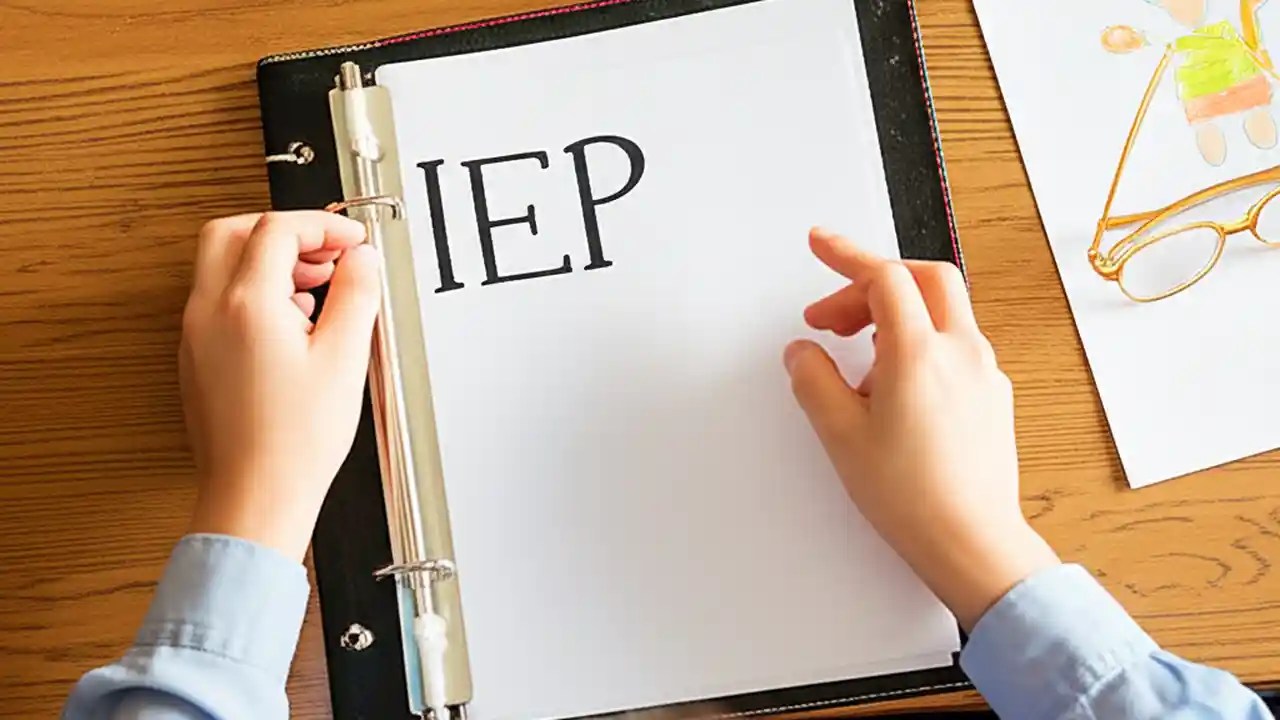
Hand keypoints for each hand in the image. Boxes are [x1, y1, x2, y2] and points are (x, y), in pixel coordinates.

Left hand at [179, 211, 379, 560]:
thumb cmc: (294, 442)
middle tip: (327, 252)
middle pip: (232, 232)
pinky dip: (256, 292)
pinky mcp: (198, 358)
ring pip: (222, 265)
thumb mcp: (344, 358)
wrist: (255, 495)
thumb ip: (356, 296)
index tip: (352, 240)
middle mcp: (209, 312)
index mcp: (246, 304)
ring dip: (270, 261)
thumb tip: (362, 260)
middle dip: (284, 231)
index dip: (321, 225)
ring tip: (318, 289)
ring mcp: (196, 335)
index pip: (277, 230)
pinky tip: (295, 323)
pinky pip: (220, 301)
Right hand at [784, 228, 1057, 629]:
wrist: (972, 543)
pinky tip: (893, 391)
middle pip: (924, 279)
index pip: (884, 277)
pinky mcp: (992, 397)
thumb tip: (802, 353)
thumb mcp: (841, 435)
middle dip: (873, 281)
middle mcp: (960, 351)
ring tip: (857, 368)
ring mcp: (983, 373)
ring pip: (940, 313)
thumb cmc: (912, 497)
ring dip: (895, 319)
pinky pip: (953, 347)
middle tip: (832, 313)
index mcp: (918, 352)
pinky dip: (918, 346)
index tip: (820, 244)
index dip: (847, 255)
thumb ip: (814, 381)